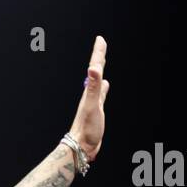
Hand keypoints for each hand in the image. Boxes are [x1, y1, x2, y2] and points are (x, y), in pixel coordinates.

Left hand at [68, 35, 109, 161]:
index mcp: (90, 91)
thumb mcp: (92, 106)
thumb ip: (93, 88)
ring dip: (100, 70)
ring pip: (98, 81)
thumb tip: (94, 68)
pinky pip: (101, 94)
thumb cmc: (86, 129)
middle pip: (95, 71)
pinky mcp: (96, 111)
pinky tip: (105, 86)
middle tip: (101, 44)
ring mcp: (93, 102)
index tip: (100, 39)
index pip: (95, 67)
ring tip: (101, 61)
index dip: (98, 53)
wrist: (81, 147)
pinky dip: (104, 87)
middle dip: (99, 56)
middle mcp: (90, 94)